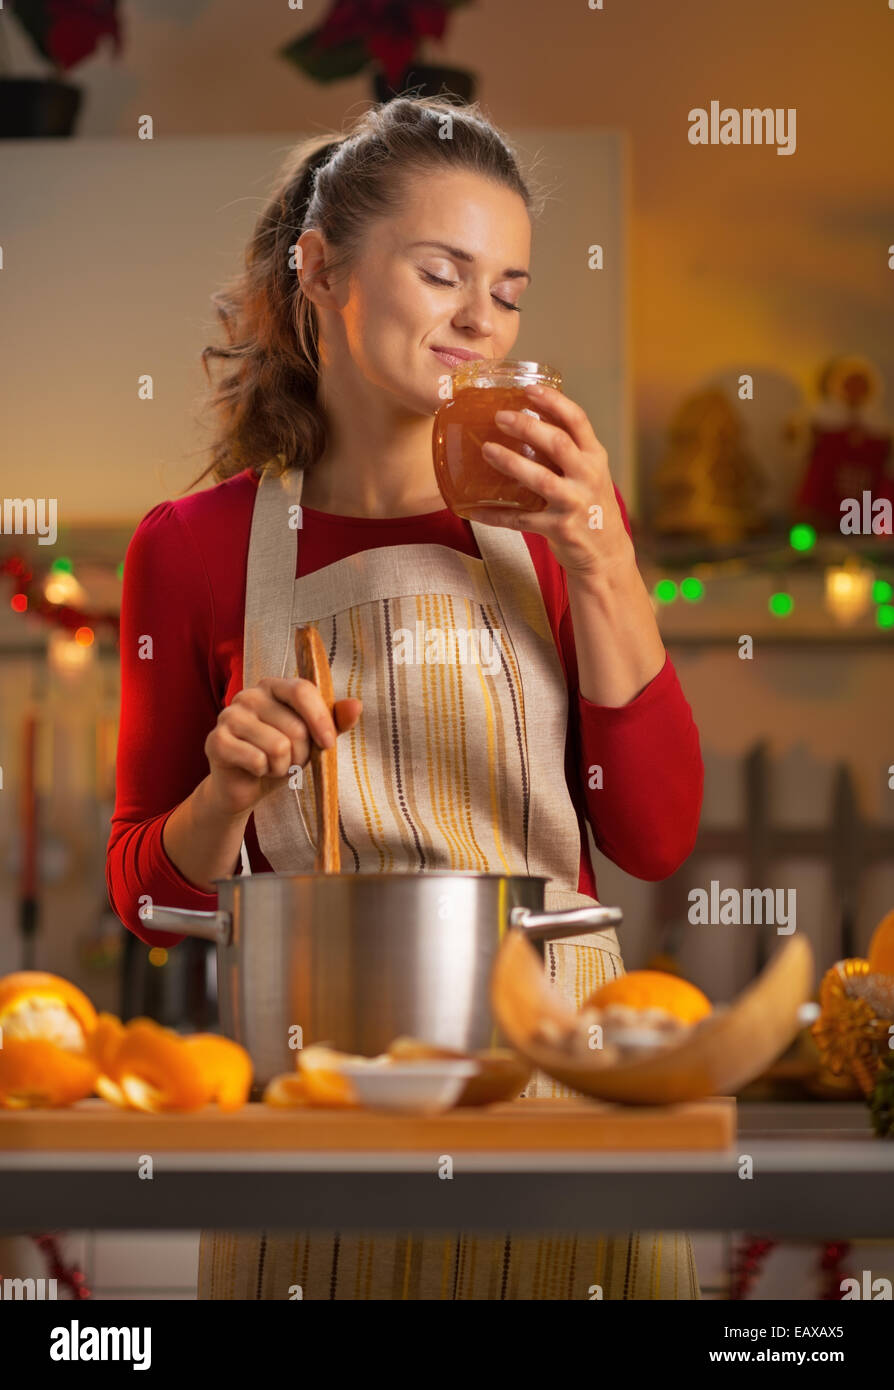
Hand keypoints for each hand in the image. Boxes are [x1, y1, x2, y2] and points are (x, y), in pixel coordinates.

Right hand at [204, 677, 361, 816]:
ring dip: (283, 766)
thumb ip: (334, 721)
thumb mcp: (312, 740)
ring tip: (273, 766)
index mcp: (273, 686)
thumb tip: (356, 704)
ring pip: (278, 746)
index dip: (320, 719)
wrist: (245, 787)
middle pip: (295, 726)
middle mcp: (249, 695)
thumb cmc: (281, 757)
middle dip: (301, 754)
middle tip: (290, 760)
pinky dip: (264, 773)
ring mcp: (229, 715)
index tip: (328, 745)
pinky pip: (257, 760)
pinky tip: (255, 770)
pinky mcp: (216, 740)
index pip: (302, 690)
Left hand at [460, 383, 632, 580]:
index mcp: (595, 458)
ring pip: (540, 479)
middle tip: (500, 417)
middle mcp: (588, 477)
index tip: (529, 389)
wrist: (607, 553)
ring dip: (511, 463)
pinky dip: (496, 515)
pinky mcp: (559, 529)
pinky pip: (521, 520)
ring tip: (487, 450)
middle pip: (557, 443)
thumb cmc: (591, 506)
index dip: (553, 401)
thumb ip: (567, 451)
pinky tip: (474, 510)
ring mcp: (574, 504)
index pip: (577, 421)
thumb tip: (525, 422)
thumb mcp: (590, 473)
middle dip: (527, 427)